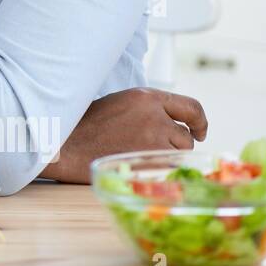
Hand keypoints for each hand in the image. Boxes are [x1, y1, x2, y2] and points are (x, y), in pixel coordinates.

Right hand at [40, 87, 208, 183]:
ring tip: (138, 155)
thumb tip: (169, 121)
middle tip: (156, 149)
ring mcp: (153, 138)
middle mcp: (154, 115)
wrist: (66, 144)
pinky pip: (167, 168)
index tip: (199, 131)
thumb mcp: (119, 103)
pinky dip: (157, 169)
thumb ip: (146, 108)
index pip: (190, 107)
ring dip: (165, 157)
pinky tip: (136, 165)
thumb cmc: (85, 125)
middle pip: (185, 136)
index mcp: (145, 96)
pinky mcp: (148, 160)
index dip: (200, 121)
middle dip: (175, 144)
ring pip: (178, 153)